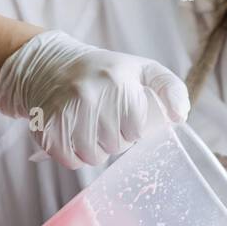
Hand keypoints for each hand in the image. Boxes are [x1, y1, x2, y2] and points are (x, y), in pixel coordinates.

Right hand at [0, 29, 190, 167]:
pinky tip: (71, 136)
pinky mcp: (46, 125)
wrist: (48, 64)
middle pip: (114, 147)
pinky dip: (72, 156)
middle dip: (111, 139)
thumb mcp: (140, 69)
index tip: (120, 113)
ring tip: (86, 127)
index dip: (130, 127)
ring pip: (92, 157)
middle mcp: (90, 93)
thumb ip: (170, 87)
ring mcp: (65, 109)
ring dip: (92, 150)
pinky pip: (69, 161)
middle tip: (100, 119)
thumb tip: (181, 116)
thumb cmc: (103, 72)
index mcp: (117, 80)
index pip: (135, 131)